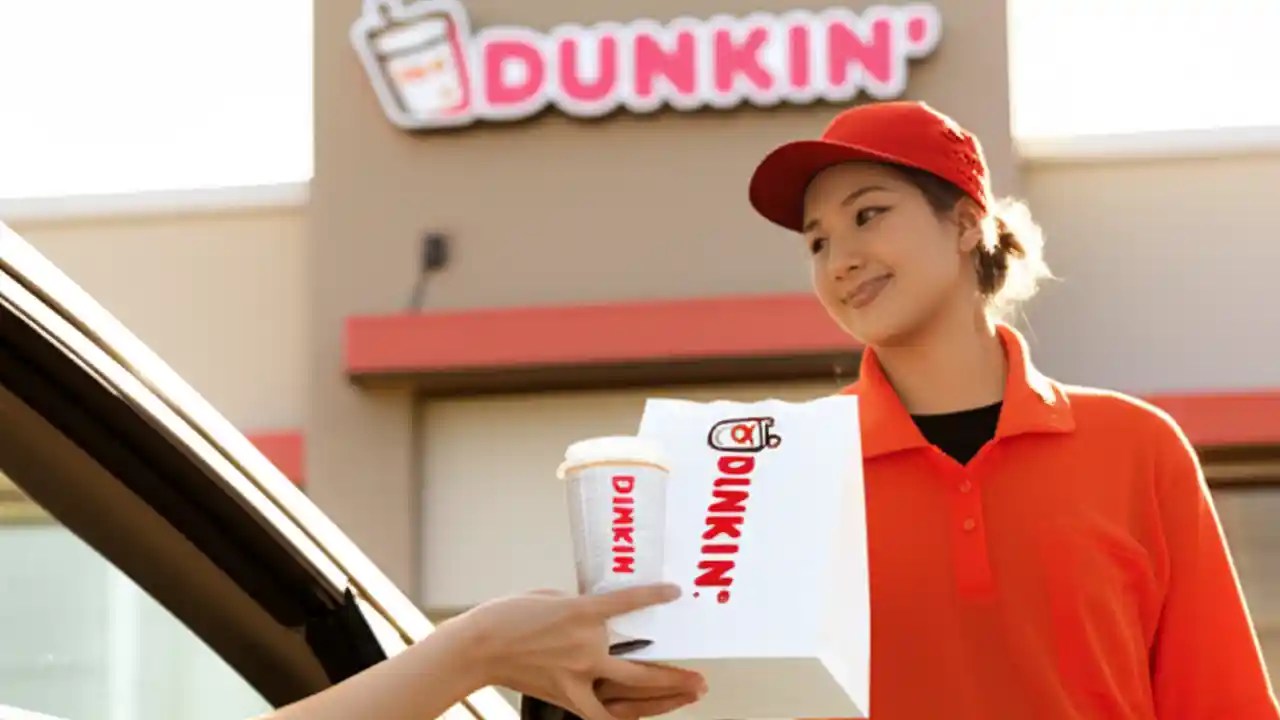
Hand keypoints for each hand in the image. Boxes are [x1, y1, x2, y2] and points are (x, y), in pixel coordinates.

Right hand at [445, 584, 705, 719]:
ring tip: (687, 697)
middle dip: (673, 676)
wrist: (479, 646)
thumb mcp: (549, 597)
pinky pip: (599, 714)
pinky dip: (619, 718)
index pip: (628, 603)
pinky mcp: (565, 694)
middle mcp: (587, 646)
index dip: (654, 597)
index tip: (674, 593)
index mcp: (582, 612)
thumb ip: (579, 606)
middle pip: (641, 668)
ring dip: (661, 699)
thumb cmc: (508, 615)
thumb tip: (597, 616)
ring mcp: (577, 674)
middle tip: (699, 677)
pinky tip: (639, 718)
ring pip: (629, 695)